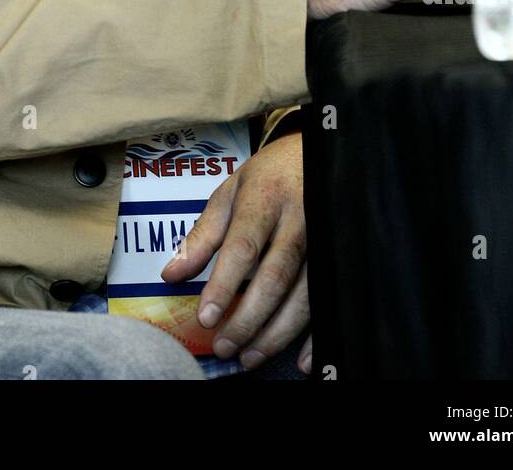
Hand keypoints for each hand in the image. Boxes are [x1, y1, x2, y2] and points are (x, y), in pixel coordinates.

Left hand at [159, 133, 310, 374]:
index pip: (243, 246)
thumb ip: (202, 235)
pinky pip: (331, 299)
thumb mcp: (230, 192)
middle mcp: (299, 219)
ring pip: (304, 294)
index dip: (224, 284)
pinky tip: (300, 359)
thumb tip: (171, 275)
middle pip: (275, 276)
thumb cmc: (268, 176)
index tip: (205, 317)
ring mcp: (324, 238)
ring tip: (249, 356)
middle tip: (224, 346)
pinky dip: (317, 334)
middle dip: (249, 318)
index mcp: (265, 199)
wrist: (316, 154)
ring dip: (276, 333)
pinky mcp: (340, 254)